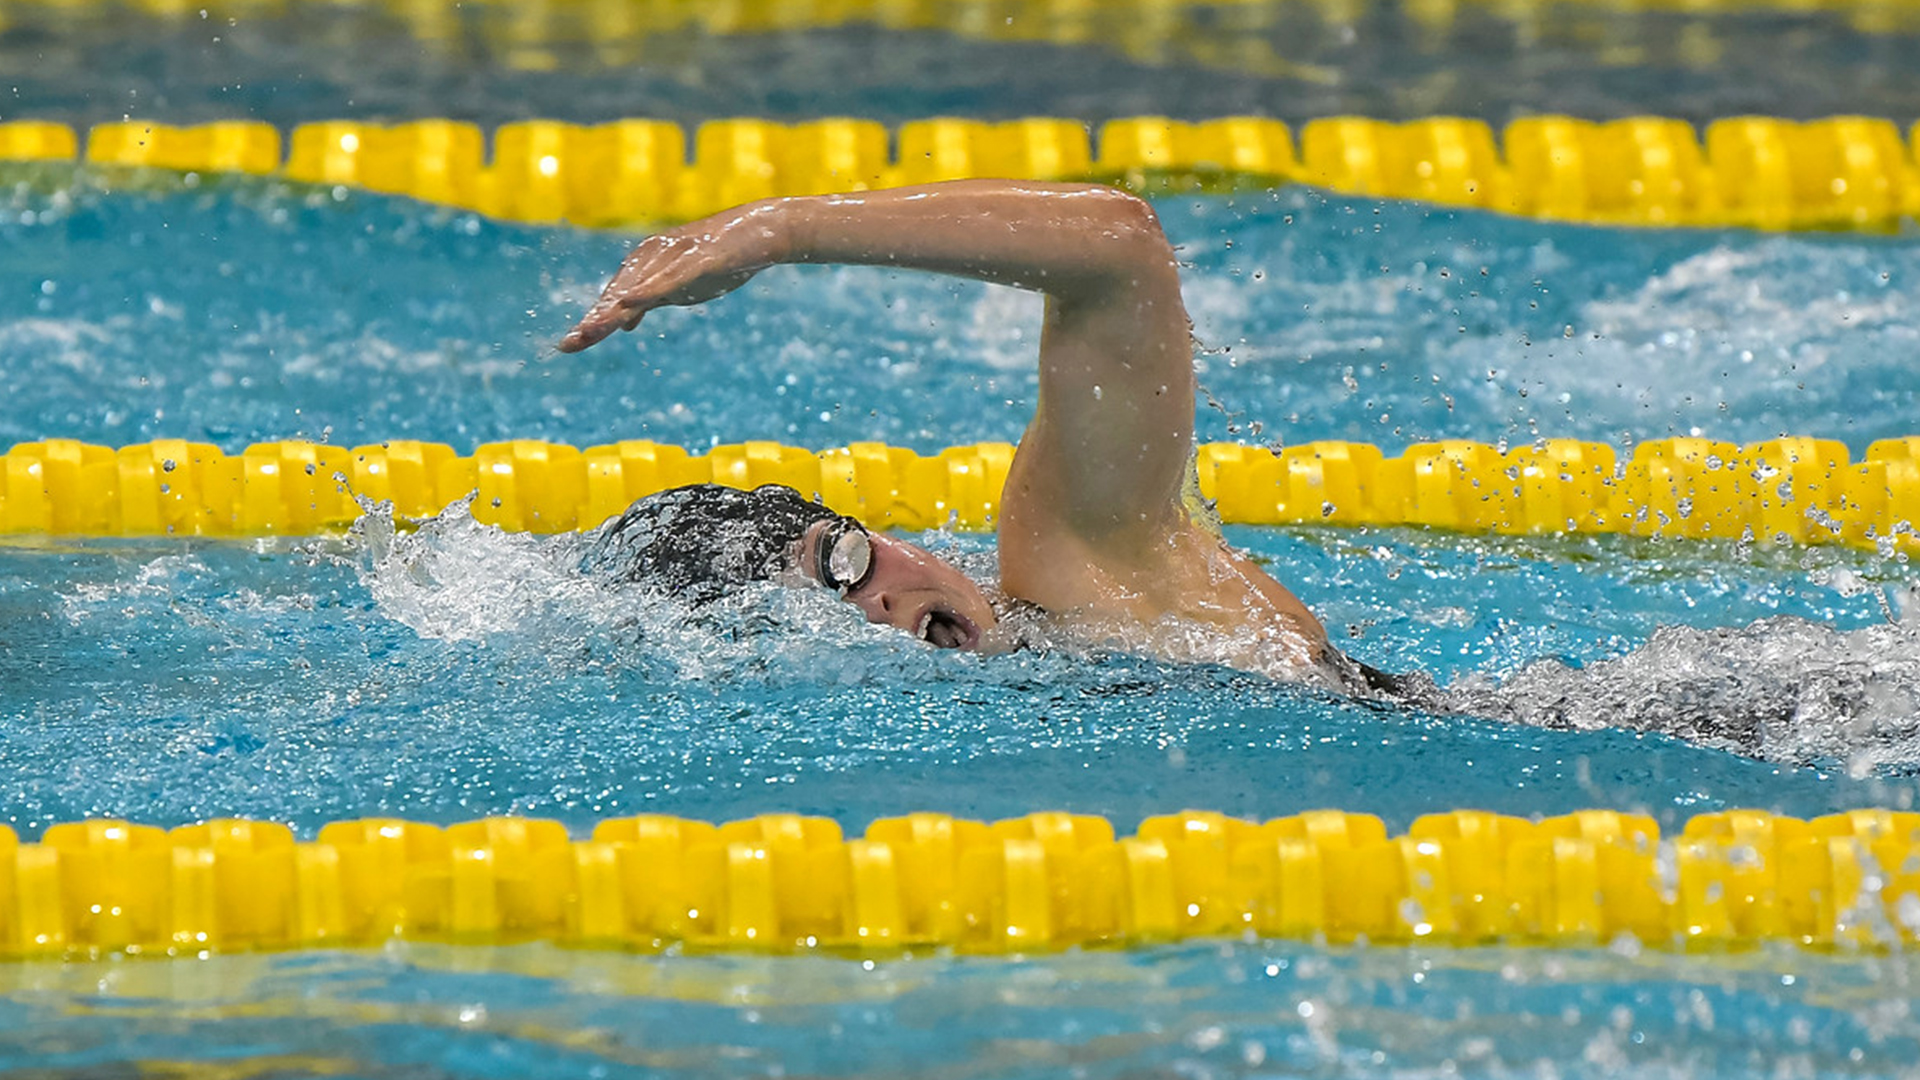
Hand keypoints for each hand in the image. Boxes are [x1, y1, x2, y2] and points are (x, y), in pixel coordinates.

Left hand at [557, 204, 784, 352]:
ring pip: (636, 289)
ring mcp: (672, 259)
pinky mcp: (694, 261)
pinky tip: (627, 302)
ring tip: (588, 331)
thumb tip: (624, 324)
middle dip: (593, 321)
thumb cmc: (717, 260)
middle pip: (617, 296)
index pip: (613, 299)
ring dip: (611, 312)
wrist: (757, 231)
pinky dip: (646, 291)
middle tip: (568, 344)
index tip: (568, 345)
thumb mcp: (678, 287)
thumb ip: (649, 301)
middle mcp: (650, 259)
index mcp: (644, 266)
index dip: (592, 322)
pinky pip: (667, 279)